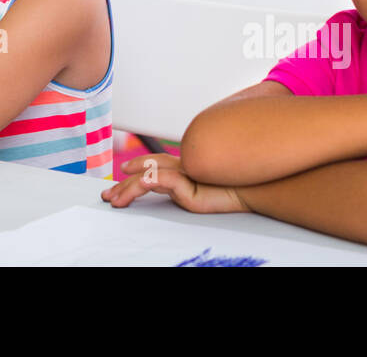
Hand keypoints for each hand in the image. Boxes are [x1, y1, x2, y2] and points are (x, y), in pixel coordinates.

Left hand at [101, 154, 247, 213]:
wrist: (258, 185)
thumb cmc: (238, 187)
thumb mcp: (207, 189)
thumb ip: (189, 187)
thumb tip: (174, 191)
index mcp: (187, 169)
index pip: (155, 168)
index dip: (136, 172)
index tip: (120, 181)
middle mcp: (183, 167)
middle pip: (146, 171)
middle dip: (125, 184)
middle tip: (108, 195)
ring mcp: (185, 172)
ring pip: (147, 176)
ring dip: (127, 189)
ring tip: (114, 200)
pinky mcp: (189, 179)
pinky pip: (161, 180)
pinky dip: (145, 183)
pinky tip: (133, 190)